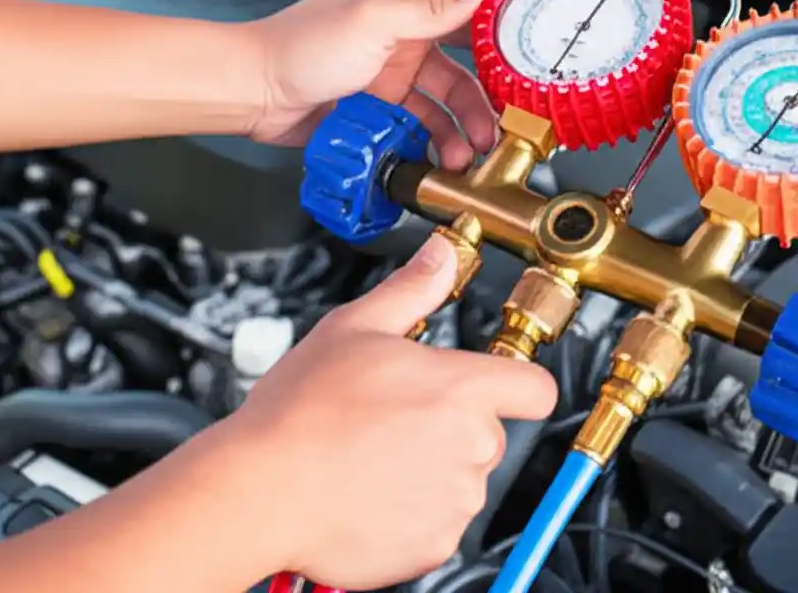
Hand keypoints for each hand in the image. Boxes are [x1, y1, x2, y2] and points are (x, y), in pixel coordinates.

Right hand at [227, 235, 557, 589]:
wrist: (262, 490)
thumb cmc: (300, 413)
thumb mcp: (353, 327)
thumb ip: (412, 289)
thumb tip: (441, 253)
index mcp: (460, 389)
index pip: (535, 387)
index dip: (516, 381)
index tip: (491, 381)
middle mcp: (470, 447)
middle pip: (489, 431)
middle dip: (451, 424)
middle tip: (392, 417)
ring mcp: (455, 501)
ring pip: (462, 478)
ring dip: (429, 468)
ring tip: (370, 455)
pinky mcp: (434, 545)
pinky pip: (437, 522)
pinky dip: (411, 512)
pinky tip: (366, 491)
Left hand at [247, 0, 497, 169]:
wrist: (253, 91)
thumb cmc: (300, 48)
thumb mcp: (374, 21)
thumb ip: (430, 10)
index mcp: (403, 16)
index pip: (464, 29)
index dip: (495, 55)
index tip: (518, 83)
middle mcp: (397, 48)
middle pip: (456, 82)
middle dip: (477, 112)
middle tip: (489, 139)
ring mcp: (382, 85)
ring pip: (434, 114)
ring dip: (452, 137)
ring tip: (459, 160)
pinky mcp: (369, 117)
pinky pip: (406, 135)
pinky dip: (422, 149)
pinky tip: (428, 162)